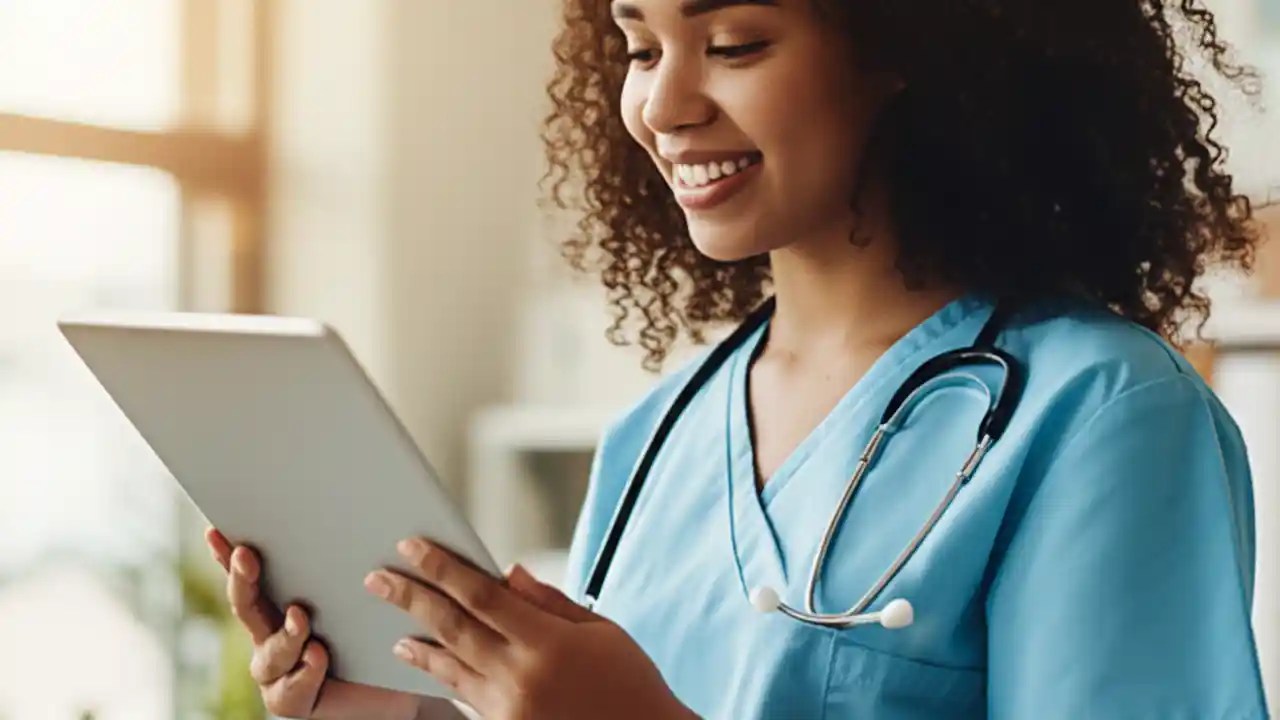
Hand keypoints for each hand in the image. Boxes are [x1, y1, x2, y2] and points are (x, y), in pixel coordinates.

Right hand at [206, 528, 443, 719]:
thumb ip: (354, 557)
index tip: (216, 529)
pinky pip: (289, 689)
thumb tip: (359, 503)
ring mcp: (279, 669)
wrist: (404, 682)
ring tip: (301, 616)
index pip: (248, 574)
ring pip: (269, 653)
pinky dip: (304, 671)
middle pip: (246, 606)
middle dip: (242, 580)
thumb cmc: (384, 630)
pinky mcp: (293, 699)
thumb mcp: (371, 589)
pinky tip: (318, 655)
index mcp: (281, 600)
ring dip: (284, 634)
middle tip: (248, 556)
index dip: (227, 554)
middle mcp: (271, 634)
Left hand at [366, 538, 697, 719]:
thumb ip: (550, 602)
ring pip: (450, 665)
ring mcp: (508, 708)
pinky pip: (462, 694)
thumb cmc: (629, 683)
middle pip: (453, 627)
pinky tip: (423, 658)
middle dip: (411, 597)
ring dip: (417, 639)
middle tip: (377, 578)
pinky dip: (439, 672)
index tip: (412, 546)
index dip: (443, 568)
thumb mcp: (601, 632)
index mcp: (549, 643)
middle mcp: (521, 676)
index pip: (482, 596)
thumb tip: (509, 573)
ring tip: (392, 620)